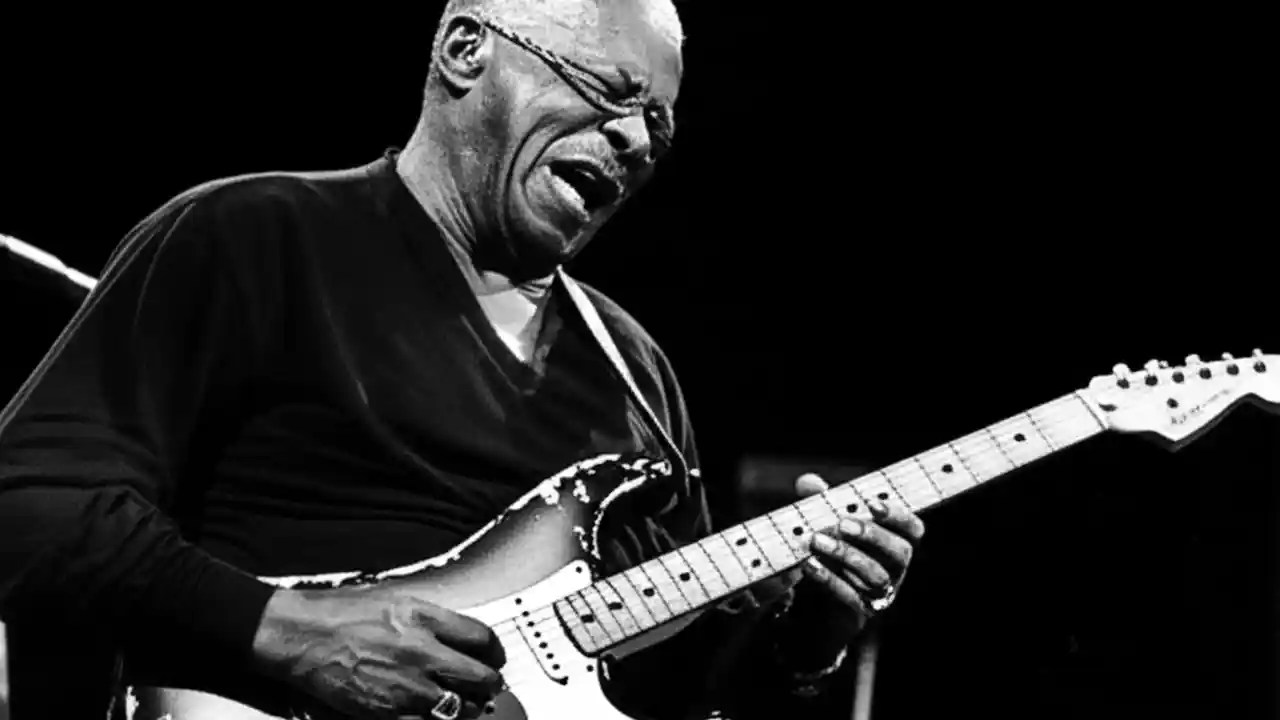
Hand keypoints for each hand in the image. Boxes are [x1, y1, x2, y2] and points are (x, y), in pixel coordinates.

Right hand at [252, 585, 505, 719]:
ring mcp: (406, 687)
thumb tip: (459, 635)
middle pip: (480, 677)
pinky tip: (433, 715)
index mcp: (425, 619)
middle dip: (490, 683)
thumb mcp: (395, 599)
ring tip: (467, 704)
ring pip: (461, 709)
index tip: (494, 656)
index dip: (495, 650)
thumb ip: (431, 618)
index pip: (482, 638)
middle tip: (489, 684)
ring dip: (468, 708)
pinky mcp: (387, 713)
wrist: (301, 637)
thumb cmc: (339, 614)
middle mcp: (421, 653)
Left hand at [795, 474, 924, 631]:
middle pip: (900, 552)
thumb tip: (808, 482)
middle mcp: (894, 569)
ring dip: (846, 555)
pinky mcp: (860, 613)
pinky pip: (851, 597)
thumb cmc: (828, 556)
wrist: (811, 606)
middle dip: (873, 535)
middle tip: (843, 524)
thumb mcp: (825, 525)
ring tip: (817, 541)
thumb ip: (819, 503)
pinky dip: (829, 579)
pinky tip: (809, 565)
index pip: (913, 529)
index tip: (873, 503)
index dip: (899, 516)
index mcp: (894, 543)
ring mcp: (880, 594)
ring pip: (876, 575)